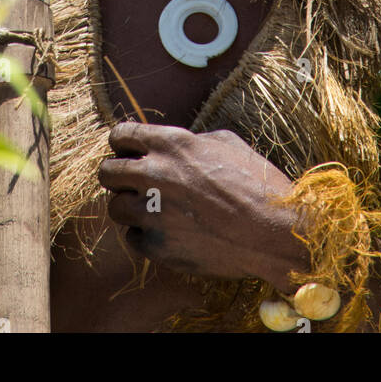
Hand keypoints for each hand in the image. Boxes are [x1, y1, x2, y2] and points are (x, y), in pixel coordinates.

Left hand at [97, 122, 306, 288]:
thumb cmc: (257, 182)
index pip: (121, 135)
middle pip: (106, 172)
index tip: (128, 151)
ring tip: (150, 209)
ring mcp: (152, 213)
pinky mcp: (157, 246)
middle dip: (117, 175)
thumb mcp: (226, 142)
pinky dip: (145, 235)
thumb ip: (191, 141)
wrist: (273, 231)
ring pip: (114, 208)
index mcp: (170, 143)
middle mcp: (154, 175)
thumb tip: (176, 146)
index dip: (123, 143)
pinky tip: (167, 231)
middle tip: (132, 182)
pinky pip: (133, 238)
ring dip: (129, 206)